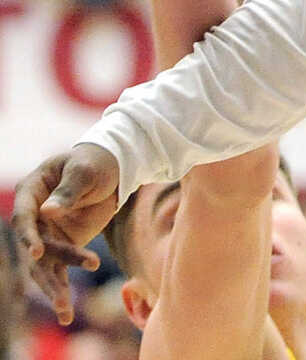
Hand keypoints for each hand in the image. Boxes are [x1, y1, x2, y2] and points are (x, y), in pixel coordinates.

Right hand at [11, 144, 119, 324]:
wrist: (112, 169)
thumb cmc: (95, 163)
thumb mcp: (85, 171)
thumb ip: (68, 190)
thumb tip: (48, 212)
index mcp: (31, 192)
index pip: (23, 218)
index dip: (28, 236)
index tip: (37, 252)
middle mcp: (33, 217)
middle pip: (34, 249)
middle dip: (46, 272)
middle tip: (60, 293)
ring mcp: (46, 234)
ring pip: (44, 266)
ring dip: (54, 289)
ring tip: (65, 312)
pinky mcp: (62, 246)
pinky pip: (60, 270)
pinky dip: (63, 290)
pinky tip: (66, 313)